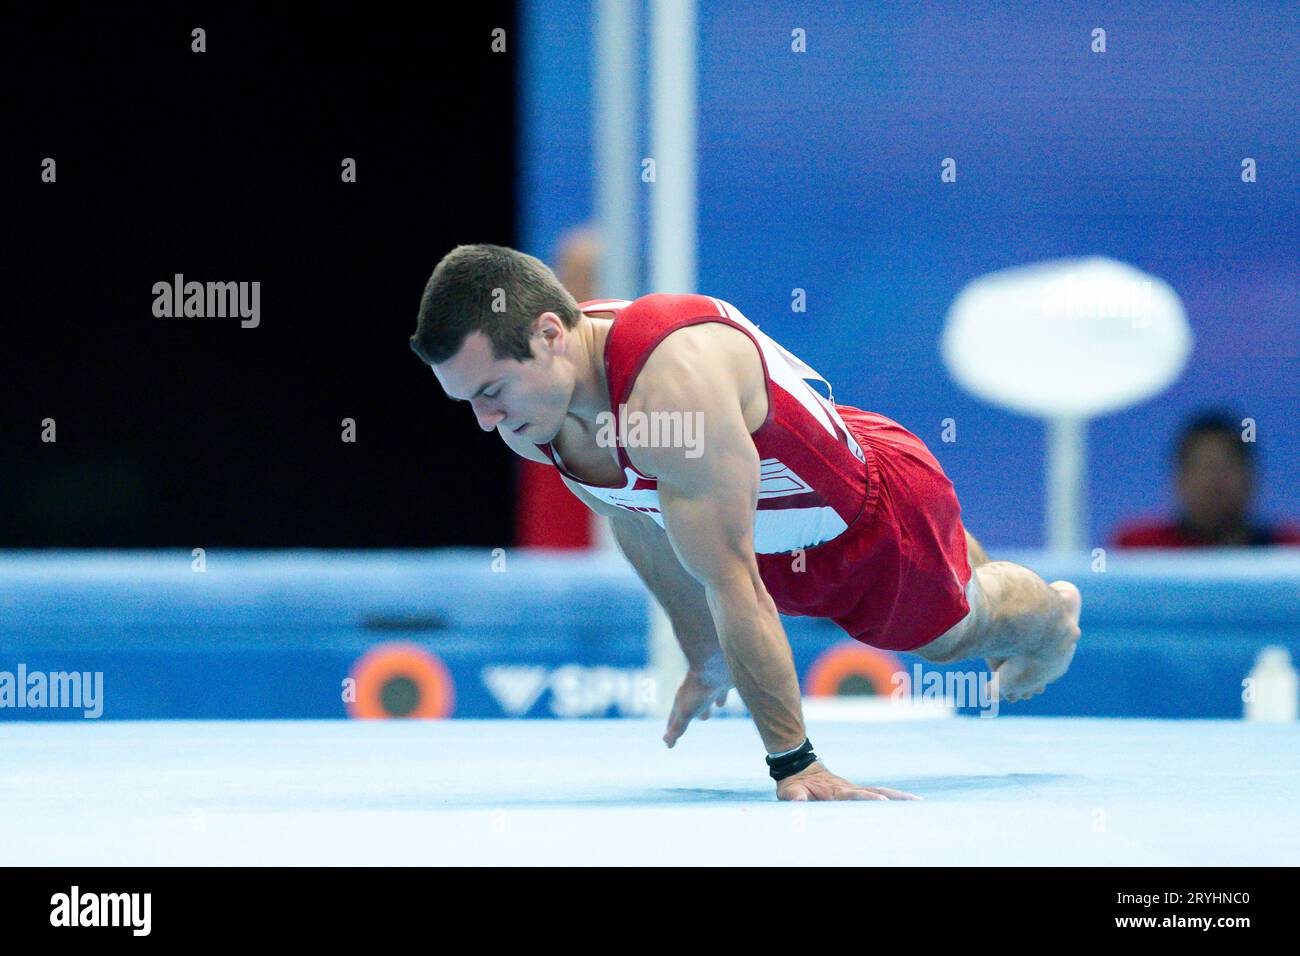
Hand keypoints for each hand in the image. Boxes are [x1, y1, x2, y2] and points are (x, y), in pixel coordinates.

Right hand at [663, 669, 731, 747]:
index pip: (675, 718)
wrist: (713, 661)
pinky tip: (735, 690)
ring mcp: (712, 686)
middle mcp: (696, 693)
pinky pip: (726, 688)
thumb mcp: (686, 712)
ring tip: (719, 705)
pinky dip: (726, 694)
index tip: (669, 740)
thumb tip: (666, 743)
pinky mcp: (726, 680)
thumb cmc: (698, 689)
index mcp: (684, 701)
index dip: (671, 728)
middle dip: (695, 714)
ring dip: (712, 702)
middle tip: (701, 720)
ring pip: (712, 696)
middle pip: (693, 706)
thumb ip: (677, 727)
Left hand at [775, 761, 921, 801]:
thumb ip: (795, 798)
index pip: (854, 795)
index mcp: (835, 791)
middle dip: (894, 797)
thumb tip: (798, 802)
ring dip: (898, 797)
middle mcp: (849, 789)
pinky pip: (876, 794)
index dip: (867, 798)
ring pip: (880, 791)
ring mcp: (854, 790)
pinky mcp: (855, 793)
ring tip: (919, 803)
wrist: (798, 768)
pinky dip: (892, 798)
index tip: (881, 800)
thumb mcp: (790, 792)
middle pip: (876, 791)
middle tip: (914, 802)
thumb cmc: (794, 784)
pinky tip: (906, 804)